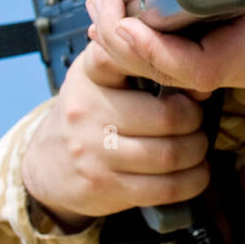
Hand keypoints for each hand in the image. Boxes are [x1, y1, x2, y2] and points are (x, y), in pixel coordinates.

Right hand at [21, 42, 210, 229]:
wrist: (46, 165)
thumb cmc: (88, 113)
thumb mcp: (99, 75)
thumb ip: (137, 60)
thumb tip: (195, 72)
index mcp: (91, 73)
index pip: (128, 55)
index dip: (170, 65)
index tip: (188, 77)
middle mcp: (88, 110)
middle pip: (169, 116)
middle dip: (196, 120)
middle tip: (197, 121)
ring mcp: (94, 152)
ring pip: (170, 154)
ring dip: (197, 152)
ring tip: (197, 146)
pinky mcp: (104, 187)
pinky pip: (165, 188)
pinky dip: (192, 181)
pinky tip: (195, 172)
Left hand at [83, 0, 244, 92]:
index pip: (198, 66)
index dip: (151, 50)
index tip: (124, 21)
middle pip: (174, 74)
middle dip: (126, 44)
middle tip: (100, 5)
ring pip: (174, 74)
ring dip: (132, 48)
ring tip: (103, 14)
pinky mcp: (237, 57)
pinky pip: (185, 65)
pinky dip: (151, 50)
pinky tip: (126, 29)